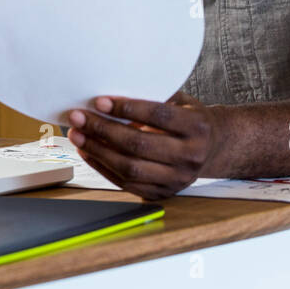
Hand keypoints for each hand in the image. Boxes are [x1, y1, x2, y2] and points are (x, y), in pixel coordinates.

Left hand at [66, 94, 222, 199]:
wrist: (212, 148)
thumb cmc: (189, 118)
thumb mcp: (180, 101)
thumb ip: (154, 97)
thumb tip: (110, 95)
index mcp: (198, 127)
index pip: (158, 116)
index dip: (127, 108)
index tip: (99, 101)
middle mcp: (191, 156)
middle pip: (140, 144)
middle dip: (103, 130)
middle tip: (79, 117)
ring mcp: (178, 179)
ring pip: (130, 167)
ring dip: (97, 151)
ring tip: (77, 135)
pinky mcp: (163, 193)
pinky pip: (127, 183)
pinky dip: (103, 167)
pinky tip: (88, 152)